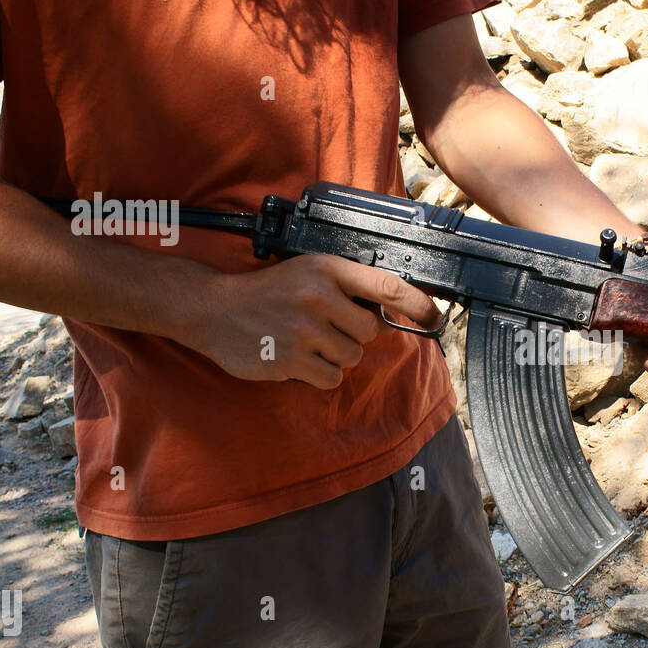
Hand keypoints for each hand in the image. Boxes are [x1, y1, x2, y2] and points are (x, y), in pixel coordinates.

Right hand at [184, 254, 442, 388]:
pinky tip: (296, 359)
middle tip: (325, 329)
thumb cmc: (267, 292)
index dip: (418, 304)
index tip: (435, 318)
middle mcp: (319, 296)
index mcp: (328, 269)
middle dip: (354, 336)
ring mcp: (305, 329)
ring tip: (305, 342)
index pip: (388, 286)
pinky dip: (319, 375)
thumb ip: (348, 288)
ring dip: (335, 357)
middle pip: (370, 332)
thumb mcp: (307, 273)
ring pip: (351, 357)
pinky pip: (330, 377)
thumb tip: (390, 317)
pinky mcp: (291, 359)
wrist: (213, 309)